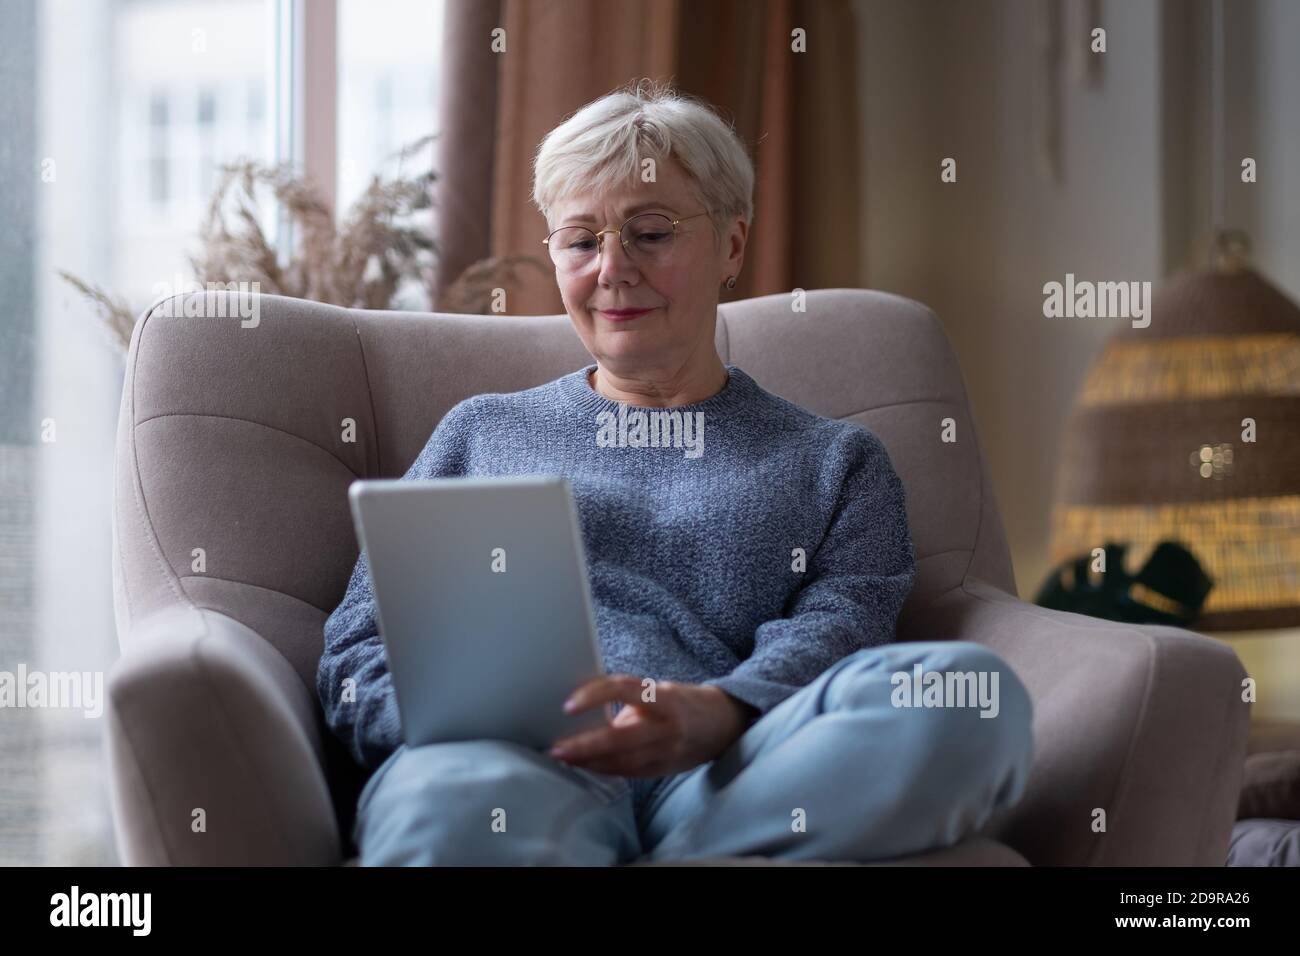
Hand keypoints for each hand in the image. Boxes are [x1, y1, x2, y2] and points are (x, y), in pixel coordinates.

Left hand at [549, 675, 756, 777]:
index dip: (595, 695)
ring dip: (590, 761)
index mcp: (664, 698)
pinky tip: (587, 766)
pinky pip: (630, 773)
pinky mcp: (666, 769)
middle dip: (585, 746)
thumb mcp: (659, 692)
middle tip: (557, 748)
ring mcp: (668, 751)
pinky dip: (605, 769)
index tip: (568, 706)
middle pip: (620, 738)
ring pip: (623, 761)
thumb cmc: (682, 703)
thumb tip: (587, 711)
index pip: (624, 690)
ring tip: (565, 758)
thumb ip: (628, 701)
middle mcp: (668, 726)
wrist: (724, 724)